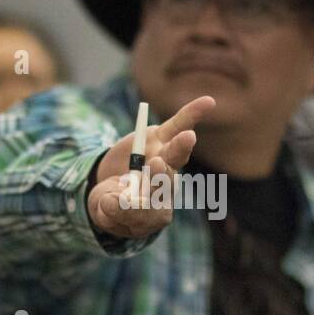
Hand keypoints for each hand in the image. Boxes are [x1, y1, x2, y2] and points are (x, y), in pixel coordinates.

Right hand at [87, 94, 215, 238]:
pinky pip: (178, 124)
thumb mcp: (105, 210)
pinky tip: (208, 103)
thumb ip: (112, 209)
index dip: (136, 208)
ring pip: (175, 154)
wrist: (109, 186)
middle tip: (156, 165)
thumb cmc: (111, 202)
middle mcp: (165, 184)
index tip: (118, 205)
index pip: (152, 211)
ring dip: (180, 146)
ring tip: (187, 137)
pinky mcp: (161, 136)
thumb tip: (113, 202)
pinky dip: (192, 113)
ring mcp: (166, 159)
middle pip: (167, 181)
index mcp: (156, 211)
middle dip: (162, 173)